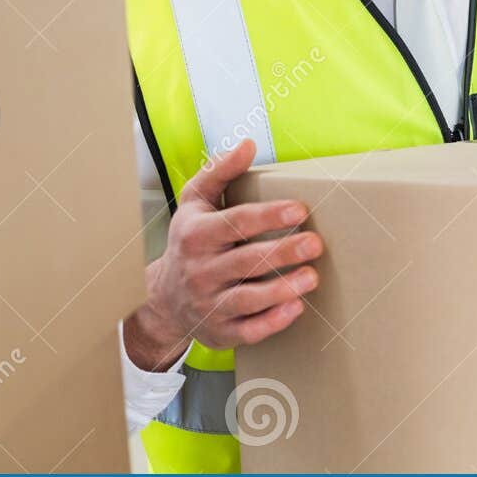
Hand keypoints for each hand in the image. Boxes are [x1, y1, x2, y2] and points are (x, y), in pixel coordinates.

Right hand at [122, 139, 323, 370]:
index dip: (268, 216)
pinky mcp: (220, 331)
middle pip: (245, 261)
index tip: (300, 208)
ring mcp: (209, 304)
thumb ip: (219, 172)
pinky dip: (272, 322)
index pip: (235, 223)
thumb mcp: (194, 204)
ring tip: (312, 277)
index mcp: (196, 236)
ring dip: (281, 289)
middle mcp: (200, 271)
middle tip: (315, 244)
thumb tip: (247, 144)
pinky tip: (296, 308)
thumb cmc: (189, 243)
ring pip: (247, 299)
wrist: (161, 300)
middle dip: (282, 252)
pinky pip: (247, 330)